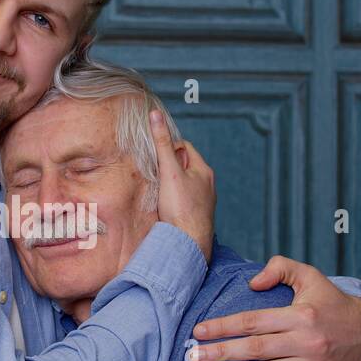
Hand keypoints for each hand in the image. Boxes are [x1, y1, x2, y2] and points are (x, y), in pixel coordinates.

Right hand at [151, 110, 215, 261]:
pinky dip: (173, 201)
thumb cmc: (181, 208)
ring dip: (171, 185)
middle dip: (168, 167)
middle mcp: (207, 185)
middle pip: (184, 166)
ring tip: (157, 192)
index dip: (168, 147)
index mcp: (203, 171)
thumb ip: (161, 144)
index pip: (185, 147)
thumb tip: (155, 115)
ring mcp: (203, 202)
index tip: (155, 156)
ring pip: (184, 185)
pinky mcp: (196, 217)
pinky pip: (183, 201)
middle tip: (153, 174)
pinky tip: (164, 208)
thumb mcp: (168, 171)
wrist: (189, 244)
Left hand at [189, 256, 360, 360]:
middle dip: (222, 353)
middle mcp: (306, 341)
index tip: (199, 331)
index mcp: (300, 315)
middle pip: (256, 349)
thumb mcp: (310, 276)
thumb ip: (280, 268)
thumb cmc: (331, 302)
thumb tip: (252, 283)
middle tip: (193, 358)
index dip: (224, 327)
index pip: (254, 322)